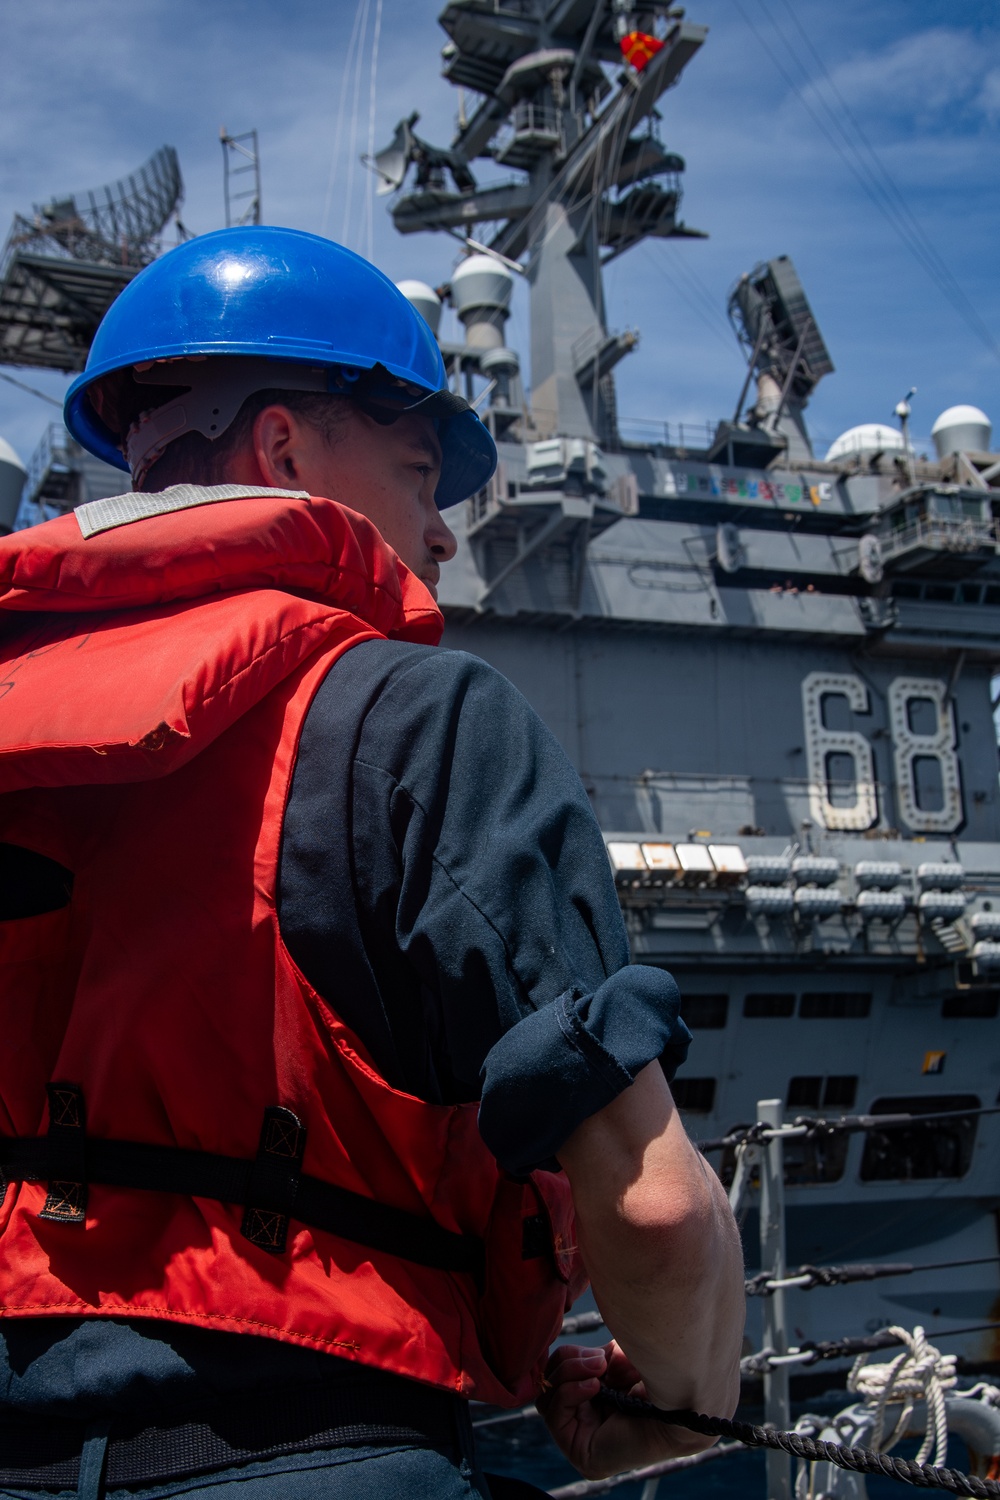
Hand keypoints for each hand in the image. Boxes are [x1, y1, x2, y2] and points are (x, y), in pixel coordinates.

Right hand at [536, 1341, 716, 1480]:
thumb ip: (593, 1358)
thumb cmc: (658, 1380)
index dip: (572, 1358)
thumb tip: (581, 1361)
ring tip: (600, 1369)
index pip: (562, 1375)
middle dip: (571, 1363)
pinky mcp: (581, 1452)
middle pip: (551, 1382)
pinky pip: (554, 1413)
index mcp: (598, 1400)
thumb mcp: (617, 1360)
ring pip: (549, 1396)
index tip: (599, 1353)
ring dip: (571, 1374)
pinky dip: (570, 1392)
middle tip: (599, 1360)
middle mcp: (588, 1421)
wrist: (680, 1406)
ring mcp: (582, 1438)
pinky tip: (596, 1386)